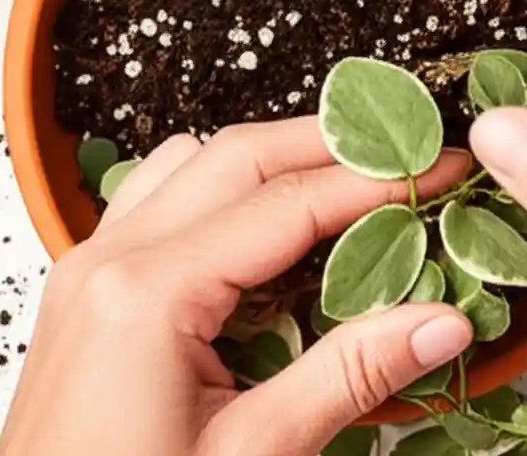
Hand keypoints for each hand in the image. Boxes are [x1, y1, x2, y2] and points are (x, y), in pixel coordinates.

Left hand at [0, 118, 473, 455]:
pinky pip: (157, 207)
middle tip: (407, 160)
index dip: (374, 181)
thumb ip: (349, 376)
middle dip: (329, 149)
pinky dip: (223, 199)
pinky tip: (268, 239)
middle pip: (237, 157)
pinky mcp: (88, 296)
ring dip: (273, 165)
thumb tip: (438, 321)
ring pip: (191, 167)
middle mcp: (106, 262)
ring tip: (348, 191)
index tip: (438, 171)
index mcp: (145, 294)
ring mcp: (88, 273)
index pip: (285, 203)